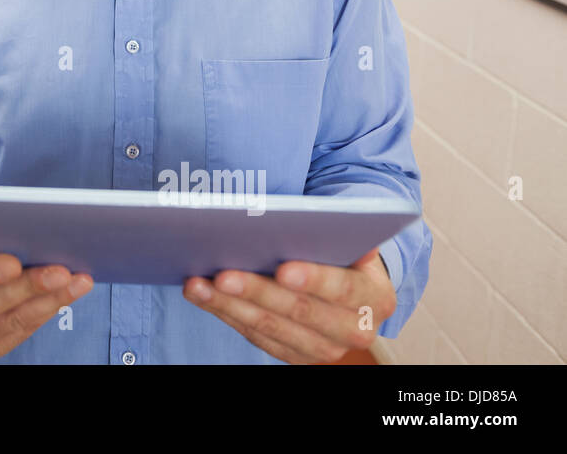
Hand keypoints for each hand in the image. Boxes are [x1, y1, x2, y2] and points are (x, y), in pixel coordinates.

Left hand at [183, 248, 395, 363]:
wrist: (351, 291)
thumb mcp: (351, 240)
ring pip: (270, 328)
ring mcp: (323, 349)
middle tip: (223, 274)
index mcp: (375, 297)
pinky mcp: (295, 356)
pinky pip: (255, 336)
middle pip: (299, 312)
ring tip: (198, 284)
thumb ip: (340, 231)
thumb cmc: (343, 254)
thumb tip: (323, 218)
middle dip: (258, 292)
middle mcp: (355, 331)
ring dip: (229, 305)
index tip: (282, 269)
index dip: (313, 279)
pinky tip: (202, 296)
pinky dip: (226, 314)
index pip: (341, 288)